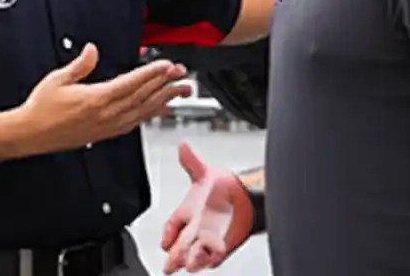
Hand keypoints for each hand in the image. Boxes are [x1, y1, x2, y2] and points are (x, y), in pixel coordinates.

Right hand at [20, 43, 189, 154]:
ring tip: (182, 92)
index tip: (167, 66)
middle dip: (165, 84)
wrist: (30, 135)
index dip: (152, 74)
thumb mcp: (57, 80)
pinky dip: (151, 114)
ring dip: (165, 100)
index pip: (131, 83)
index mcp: (96, 99)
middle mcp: (106, 115)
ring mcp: (107, 126)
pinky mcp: (106, 133)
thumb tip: (92, 50)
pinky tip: (160, 110)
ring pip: (143, 111)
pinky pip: (135, 122)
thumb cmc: (41, 109)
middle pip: (143, 97)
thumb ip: (79, 65)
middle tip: (183, 74)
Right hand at [161, 142, 252, 273]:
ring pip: (196, 253)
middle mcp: (194, 229)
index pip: (172, 226)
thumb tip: (182, 145)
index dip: (168, 235)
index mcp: (185, 213)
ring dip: (193, 259)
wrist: (244, 197)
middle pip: (181, 245)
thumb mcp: (203, 173)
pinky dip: (213, 258)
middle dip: (176, 254)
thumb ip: (191, 162)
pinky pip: (215, 256)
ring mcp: (207, 240)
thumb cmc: (221, 187)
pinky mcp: (221, 247)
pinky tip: (212, 259)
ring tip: (190, 264)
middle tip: (170, 264)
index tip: (165, 243)